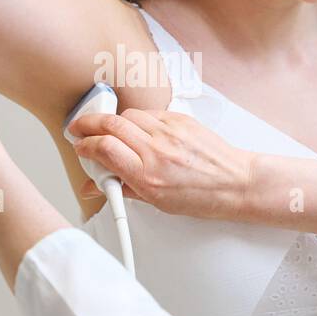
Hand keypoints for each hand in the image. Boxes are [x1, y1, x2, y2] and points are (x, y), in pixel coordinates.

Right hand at [68, 108, 253, 219]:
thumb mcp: (156, 203)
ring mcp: (170, 131)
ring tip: (109, 131)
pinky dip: (136, 119)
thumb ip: (121, 189)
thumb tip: (96, 187)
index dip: (84, 145)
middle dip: (88, 123)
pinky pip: (149, 112)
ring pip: (128, 115)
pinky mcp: (181, 119)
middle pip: (110, 124)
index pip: (103, 148)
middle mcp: (157, 150)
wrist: (236, 183)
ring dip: (112, 121)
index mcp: (148, 176)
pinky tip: (137, 130)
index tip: (80, 148)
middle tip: (80, 129)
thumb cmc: (202, 198)